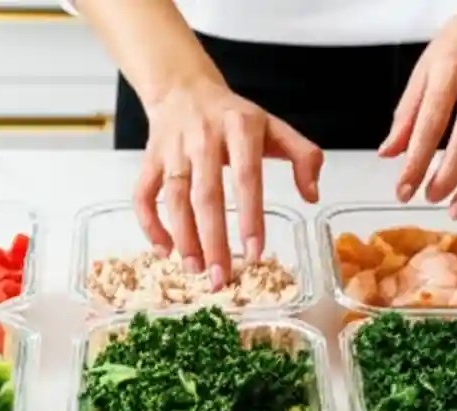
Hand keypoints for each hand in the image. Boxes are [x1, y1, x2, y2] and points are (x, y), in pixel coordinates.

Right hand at [136, 79, 322, 288]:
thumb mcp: (274, 126)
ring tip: (196, 270)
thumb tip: (312, 195)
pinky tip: (164, 250)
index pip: (246, 177)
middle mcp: (203, 137)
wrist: (183, 87)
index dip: (250, 216)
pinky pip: (144, 195)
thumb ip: (303, 156)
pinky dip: (150, 224)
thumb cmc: (233, 116)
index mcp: (240, 128)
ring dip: (183, 238)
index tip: (254, 252)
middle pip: (206, 195)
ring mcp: (173, 149)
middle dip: (213, 240)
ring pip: (173, 199)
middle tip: (221, 277)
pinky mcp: (150, 159)